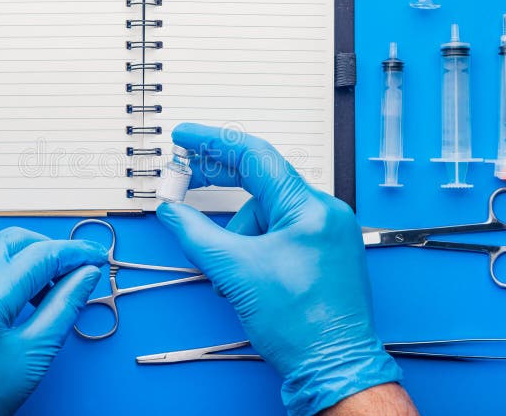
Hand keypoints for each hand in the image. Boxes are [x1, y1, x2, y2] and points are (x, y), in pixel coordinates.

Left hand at [0, 227, 106, 415]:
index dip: (75, 253)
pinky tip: (2, 286)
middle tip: (70, 272)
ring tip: (36, 287)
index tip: (94, 257)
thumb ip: (63, 308)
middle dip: (49, 250)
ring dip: (19, 255)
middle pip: (14, 241)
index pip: (42, 256)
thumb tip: (86, 276)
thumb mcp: (30, 358)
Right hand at [157, 123, 401, 414]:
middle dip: (221, 186)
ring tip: (235, 276)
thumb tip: (170, 211)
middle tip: (186, 180)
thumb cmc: (301, 325)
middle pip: (260, 181)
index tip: (185, 137)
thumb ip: (196, 233)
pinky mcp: (323, 250)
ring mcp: (326, 231)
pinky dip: (255, 246)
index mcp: (309, 208)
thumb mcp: (235, 272)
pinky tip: (247, 275)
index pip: (255, 156)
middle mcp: (323, 211)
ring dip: (239, 236)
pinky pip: (279, 232)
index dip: (213, 142)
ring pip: (265, 214)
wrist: (335, 368)